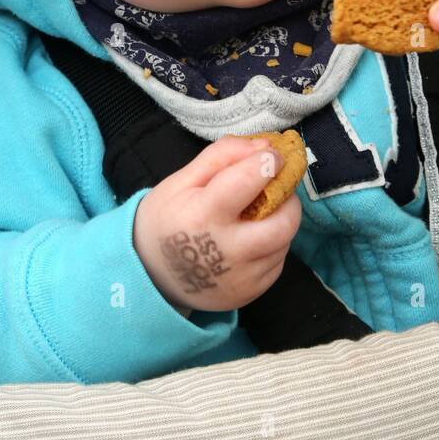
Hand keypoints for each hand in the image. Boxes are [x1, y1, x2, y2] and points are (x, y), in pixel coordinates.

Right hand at [133, 135, 301, 311]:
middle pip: (284, 222)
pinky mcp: (250, 293)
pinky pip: (277, 261)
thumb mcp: (181, 180)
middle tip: (277, 189)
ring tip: (260, 214)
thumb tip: (265, 146)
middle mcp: (227, 251)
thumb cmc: (165, 219)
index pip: (248, 181)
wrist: (149, 275)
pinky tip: (251, 239)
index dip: (268, 162)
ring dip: (280, 221)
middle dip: (288, 199)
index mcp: (203, 216)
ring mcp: (241, 278)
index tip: (273, 155)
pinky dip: (272, 245)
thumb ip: (222, 156)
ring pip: (285, 242)